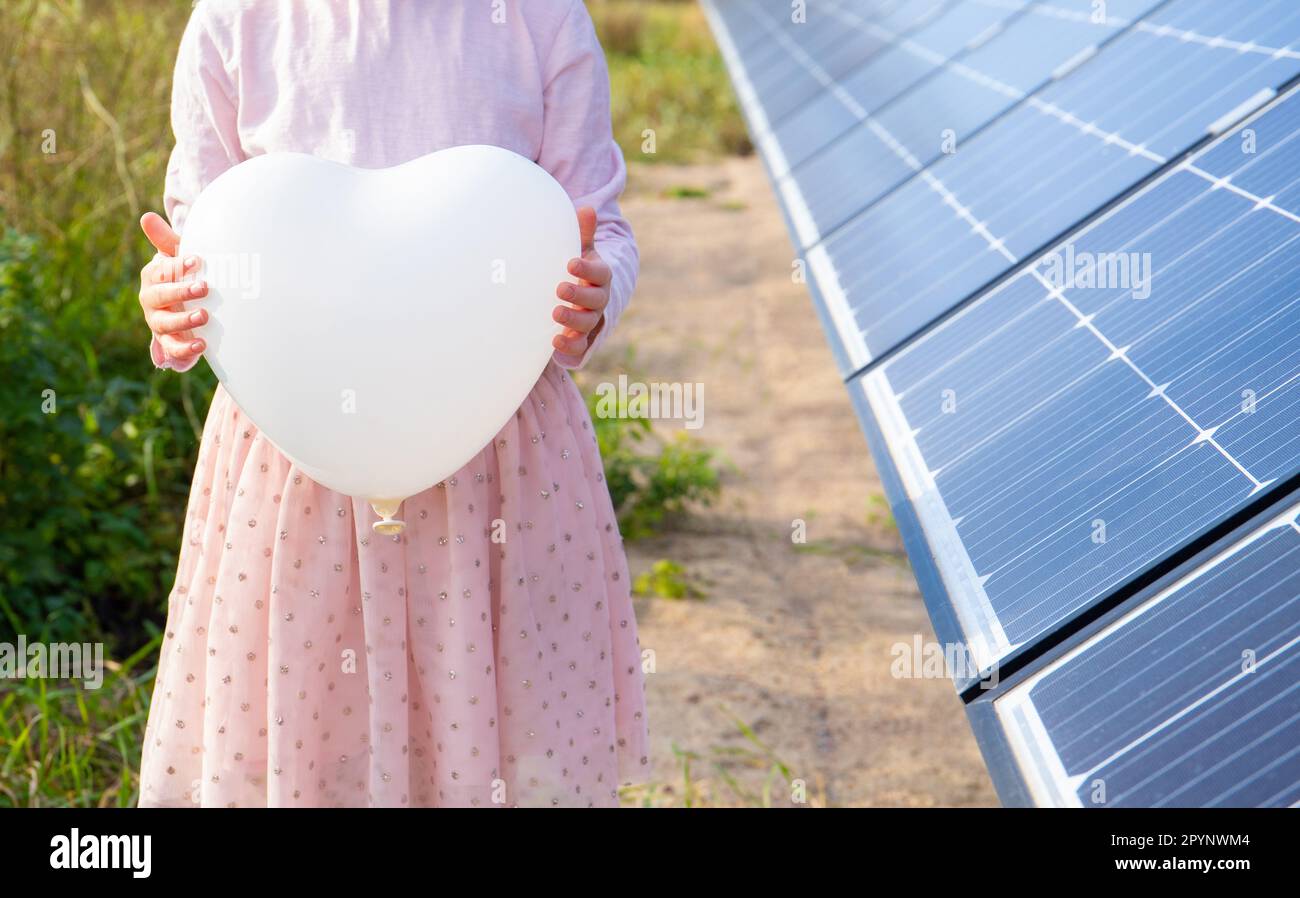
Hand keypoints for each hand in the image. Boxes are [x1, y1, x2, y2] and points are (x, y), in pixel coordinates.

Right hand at [138, 212, 208, 362]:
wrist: (186, 303)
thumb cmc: (183, 275)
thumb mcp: (177, 257)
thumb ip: (166, 240)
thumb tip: (147, 216)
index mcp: (153, 277)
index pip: (160, 271)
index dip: (176, 266)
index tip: (196, 260)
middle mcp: (151, 300)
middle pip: (160, 296)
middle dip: (181, 292)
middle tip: (205, 287)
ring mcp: (158, 322)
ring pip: (165, 324)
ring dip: (184, 320)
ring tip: (205, 316)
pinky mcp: (168, 341)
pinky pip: (173, 348)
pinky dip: (185, 349)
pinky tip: (202, 345)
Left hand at [552, 205, 609, 363]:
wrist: (582, 299)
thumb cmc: (578, 270)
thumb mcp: (581, 250)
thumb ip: (582, 233)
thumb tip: (586, 209)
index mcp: (600, 277)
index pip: (599, 273)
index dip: (587, 269)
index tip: (570, 263)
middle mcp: (598, 300)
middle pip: (595, 300)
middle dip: (579, 295)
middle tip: (560, 289)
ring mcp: (590, 320)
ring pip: (587, 323)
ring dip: (572, 319)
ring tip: (554, 313)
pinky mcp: (580, 338)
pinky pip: (579, 345)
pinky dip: (569, 346)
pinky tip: (554, 342)